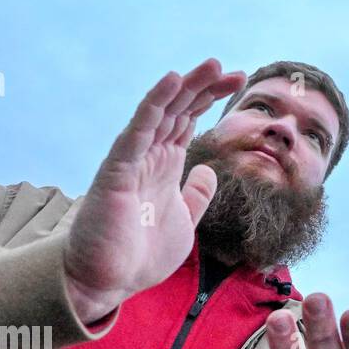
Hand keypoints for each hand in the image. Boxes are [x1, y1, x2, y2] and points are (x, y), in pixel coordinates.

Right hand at [62, 59, 245, 324]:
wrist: (109, 283)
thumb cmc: (140, 254)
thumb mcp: (184, 220)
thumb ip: (196, 195)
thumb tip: (209, 171)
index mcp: (165, 165)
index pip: (189, 120)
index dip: (211, 98)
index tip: (239, 81)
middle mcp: (149, 156)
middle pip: (178, 110)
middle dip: (204, 87)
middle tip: (232, 69)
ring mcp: (132, 160)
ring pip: (161, 112)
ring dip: (184, 87)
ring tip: (211, 66)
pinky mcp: (117, 170)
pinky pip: (137, 131)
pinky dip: (154, 105)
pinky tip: (171, 82)